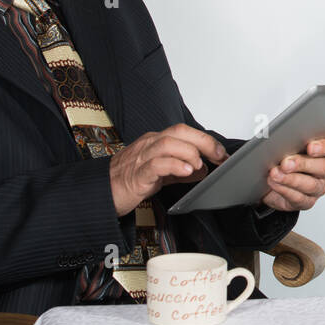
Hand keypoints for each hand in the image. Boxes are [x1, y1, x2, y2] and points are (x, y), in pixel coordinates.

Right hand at [108, 124, 227, 216]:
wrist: (102, 193)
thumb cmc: (128, 180)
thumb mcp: (161, 173)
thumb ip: (181, 169)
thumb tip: (204, 169)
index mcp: (155, 141)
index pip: (184, 131)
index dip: (207, 140)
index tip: (222, 154)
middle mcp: (149, 144)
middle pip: (179, 131)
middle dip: (204, 142)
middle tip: (219, 156)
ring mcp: (141, 157)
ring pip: (168, 143)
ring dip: (190, 153)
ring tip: (200, 166)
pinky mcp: (136, 174)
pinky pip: (156, 164)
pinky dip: (175, 166)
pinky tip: (186, 171)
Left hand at [260, 138, 324, 211]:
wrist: (272, 182)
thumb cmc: (285, 159)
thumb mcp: (290, 146)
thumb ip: (292, 141)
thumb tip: (282, 138)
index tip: (311, 147)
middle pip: (323, 167)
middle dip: (303, 164)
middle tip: (286, 163)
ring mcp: (318, 188)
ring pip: (311, 185)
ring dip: (291, 179)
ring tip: (275, 174)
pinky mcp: (307, 202)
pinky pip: (299, 198)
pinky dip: (284, 190)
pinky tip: (275, 183)